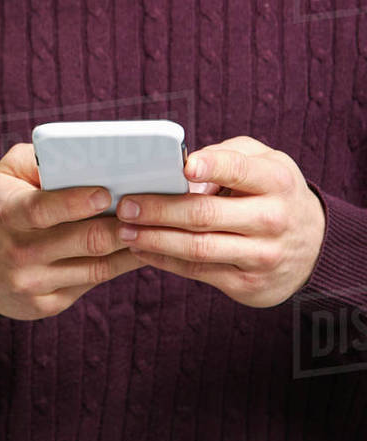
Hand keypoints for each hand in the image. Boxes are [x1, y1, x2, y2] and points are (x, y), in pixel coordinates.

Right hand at [0, 142, 148, 320]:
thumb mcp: (4, 176)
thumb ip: (39, 160)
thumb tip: (84, 155)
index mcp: (8, 215)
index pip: (44, 209)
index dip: (77, 202)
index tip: (107, 193)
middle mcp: (19, 253)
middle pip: (83, 241)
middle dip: (121, 226)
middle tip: (149, 212)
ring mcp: (33, 283)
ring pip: (96, 267)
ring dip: (130, 248)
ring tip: (152, 230)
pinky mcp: (46, 305)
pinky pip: (91, 284)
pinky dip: (117, 267)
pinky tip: (134, 252)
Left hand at [114, 135, 326, 307]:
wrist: (316, 246)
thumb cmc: (272, 193)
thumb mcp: (263, 163)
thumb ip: (226, 155)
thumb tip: (182, 168)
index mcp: (276, 182)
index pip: (240, 170)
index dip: (212, 167)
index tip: (182, 166)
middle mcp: (273, 219)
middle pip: (206, 214)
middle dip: (159, 210)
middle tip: (126, 205)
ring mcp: (263, 256)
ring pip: (198, 248)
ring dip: (154, 239)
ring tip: (124, 230)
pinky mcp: (248, 284)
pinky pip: (197, 272)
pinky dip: (163, 260)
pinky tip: (140, 248)